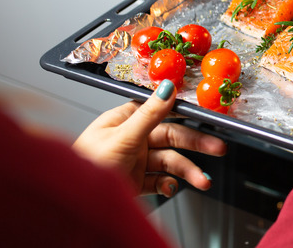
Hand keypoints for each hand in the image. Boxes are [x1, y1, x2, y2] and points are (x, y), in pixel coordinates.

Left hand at [72, 79, 226, 196]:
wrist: (75, 205)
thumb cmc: (86, 166)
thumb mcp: (122, 137)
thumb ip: (149, 114)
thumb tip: (167, 87)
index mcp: (123, 120)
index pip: (161, 111)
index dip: (185, 114)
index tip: (206, 116)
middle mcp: (131, 139)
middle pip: (171, 137)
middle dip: (195, 144)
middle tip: (216, 148)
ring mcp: (135, 161)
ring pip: (169, 161)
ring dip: (188, 171)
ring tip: (202, 180)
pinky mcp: (136, 182)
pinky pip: (161, 180)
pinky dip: (170, 185)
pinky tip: (173, 187)